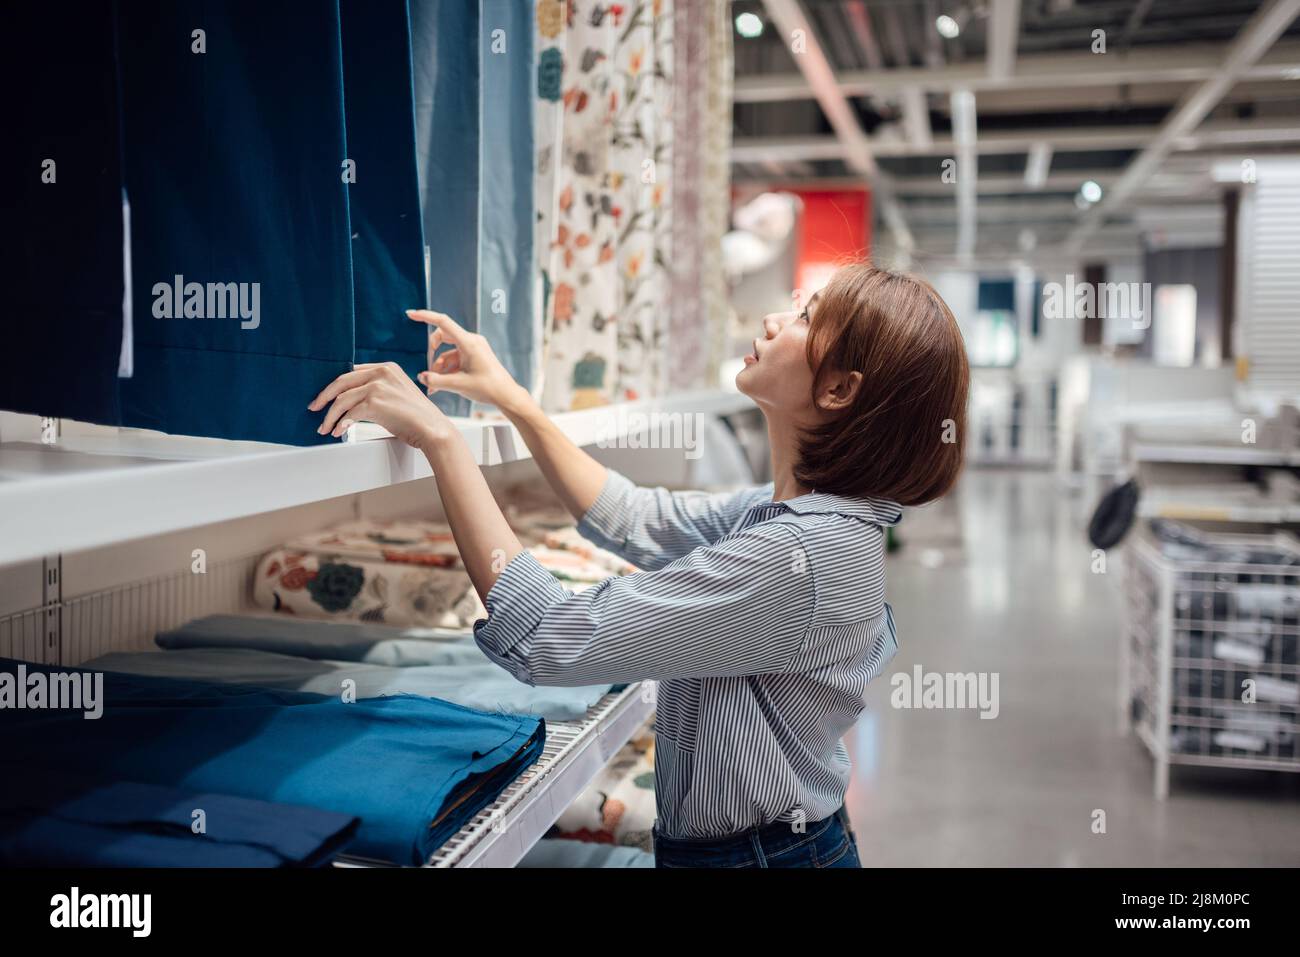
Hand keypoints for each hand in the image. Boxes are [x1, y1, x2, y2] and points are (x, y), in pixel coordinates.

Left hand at [308, 362, 455, 452]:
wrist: (433, 429)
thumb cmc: (417, 417)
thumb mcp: (398, 394)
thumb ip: (378, 390)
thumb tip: (351, 400)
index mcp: (387, 367)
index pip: (353, 372)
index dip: (336, 385)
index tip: (326, 395)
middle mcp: (382, 373)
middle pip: (341, 381)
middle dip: (324, 396)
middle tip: (314, 407)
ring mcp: (378, 386)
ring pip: (342, 399)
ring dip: (330, 416)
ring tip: (324, 427)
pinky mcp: (375, 403)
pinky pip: (349, 413)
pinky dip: (340, 424)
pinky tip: (338, 431)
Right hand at [406, 309, 526, 410]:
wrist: (506, 395)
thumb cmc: (488, 388)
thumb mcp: (458, 385)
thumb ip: (437, 381)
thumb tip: (421, 377)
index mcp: (468, 343)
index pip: (443, 323)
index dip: (425, 316)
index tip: (410, 314)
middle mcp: (471, 341)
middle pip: (442, 338)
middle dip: (432, 355)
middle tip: (428, 373)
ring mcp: (472, 348)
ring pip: (447, 353)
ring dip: (438, 368)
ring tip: (433, 388)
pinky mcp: (473, 356)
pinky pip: (454, 359)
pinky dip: (446, 371)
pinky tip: (440, 387)